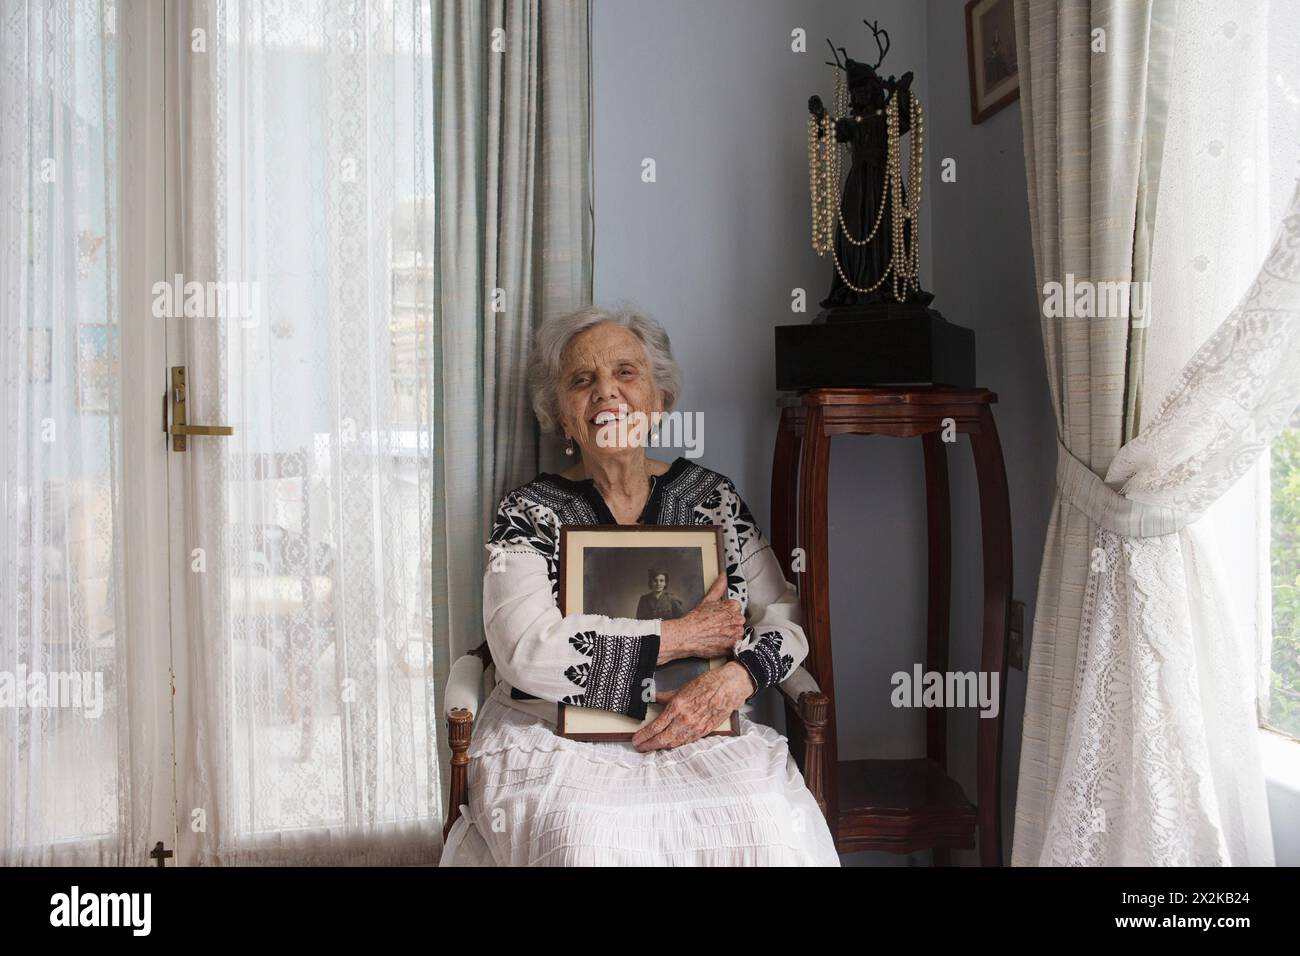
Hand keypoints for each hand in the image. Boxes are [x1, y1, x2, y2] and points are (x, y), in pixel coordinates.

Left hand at [631, 661, 753, 752]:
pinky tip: (668, 745)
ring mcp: (695, 727)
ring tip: (650, 747)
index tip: (635, 739)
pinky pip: (686, 742)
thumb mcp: (683, 687)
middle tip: (638, 747)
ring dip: (660, 747)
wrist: (730, 686)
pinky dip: (675, 745)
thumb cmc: (708, 683)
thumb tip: (652, 697)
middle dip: (648, 745)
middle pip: (662, 739)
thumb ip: (666, 696)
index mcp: (677, 707)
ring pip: (674, 743)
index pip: (656, 726)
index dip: (644, 736)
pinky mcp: (704, 731)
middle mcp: (685, 719)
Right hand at [658, 573, 743, 663]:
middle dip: (729, 624)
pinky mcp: (733, 645)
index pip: (736, 609)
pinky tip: (720, 642)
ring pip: (738, 633)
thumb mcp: (707, 599)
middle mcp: (737, 619)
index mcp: (733, 606)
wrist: (688, 635)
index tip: (719, 617)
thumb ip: (718, 586)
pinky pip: (736, 645)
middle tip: (716, 626)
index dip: (726, 614)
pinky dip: (730, 645)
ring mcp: (736, 633)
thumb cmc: (695, 620)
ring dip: (730, 634)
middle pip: (738, 621)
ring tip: (717, 635)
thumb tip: (723, 576)